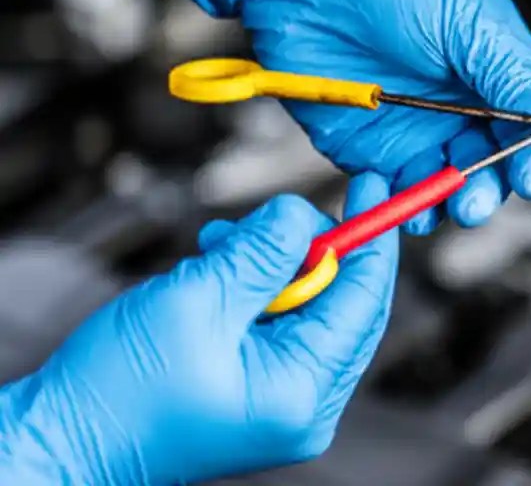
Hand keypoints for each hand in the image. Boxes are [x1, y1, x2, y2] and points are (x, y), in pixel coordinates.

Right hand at [0, 174, 396, 484]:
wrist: (60, 438)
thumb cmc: (117, 389)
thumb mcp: (197, 300)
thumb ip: (261, 252)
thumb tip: (303, 213)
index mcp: (303, 392)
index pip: (365, 301)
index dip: (370, 239)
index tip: (373, 188)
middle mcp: (304, 404)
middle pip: (341, 303)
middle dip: (310, 249)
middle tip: (284, 213)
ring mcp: (282, 402)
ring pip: (304, 307)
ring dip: (268, 266)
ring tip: (218, 248)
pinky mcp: (256, 391)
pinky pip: (275, 325)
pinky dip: (250, 289)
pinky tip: (212, 271)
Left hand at [170, 0, 530, 234]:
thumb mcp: (468, 22)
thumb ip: (513, 73)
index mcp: (493, 73)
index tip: (530, 179)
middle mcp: (459, 108)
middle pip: (491, 167)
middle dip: (490, 190)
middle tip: (477, 201)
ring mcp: (415, 130)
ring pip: (446, 186)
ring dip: (449, 204)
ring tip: (443, 208)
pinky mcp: (368, 147)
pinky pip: (393, 190)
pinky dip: (401, 206)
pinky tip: (402, 204)